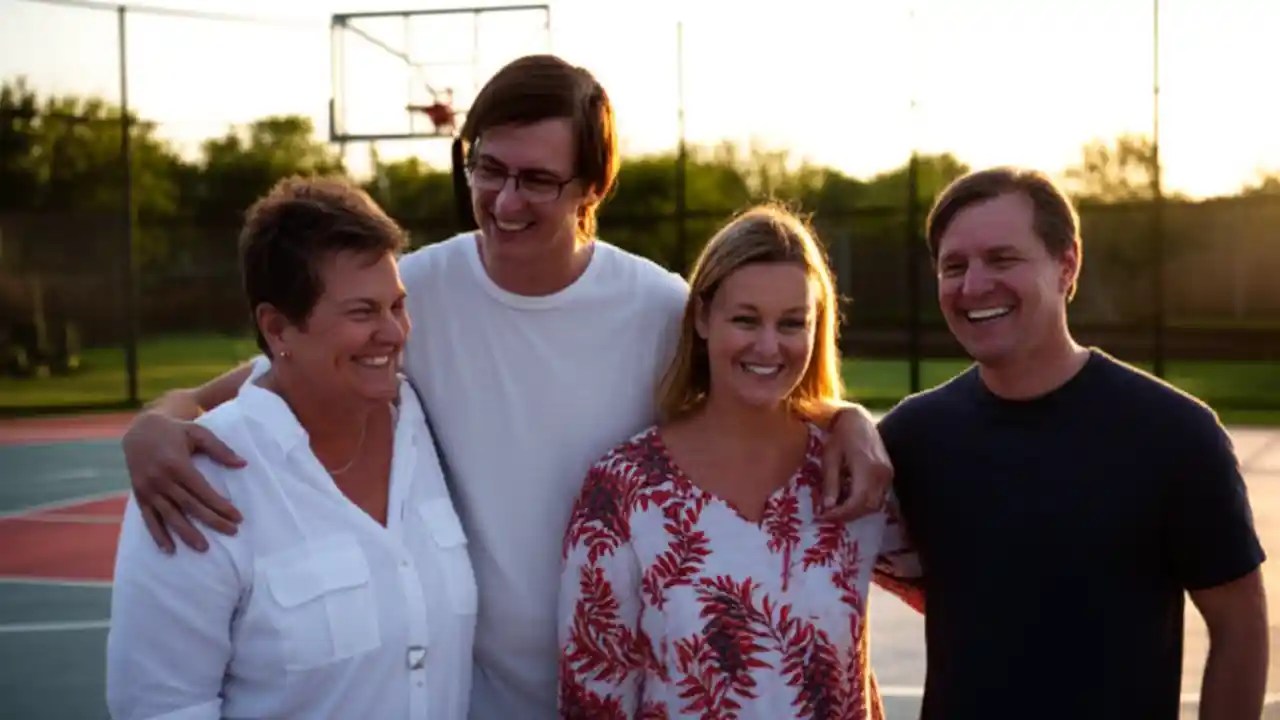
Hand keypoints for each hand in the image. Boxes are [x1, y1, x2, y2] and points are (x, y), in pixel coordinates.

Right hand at [122, 410, 245, 552]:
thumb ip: (220, 449)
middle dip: (212, 521)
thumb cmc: (174, 431)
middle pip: (190, 506)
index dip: (220, 505)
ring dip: (186, 533)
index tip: (237, 517)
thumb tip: (243, 464)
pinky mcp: (139, 495)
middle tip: (231, 532)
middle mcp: (161, 480)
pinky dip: (158, 535)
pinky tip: (170, 549)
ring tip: (203, 548)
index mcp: (177, 465)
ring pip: (170, 516)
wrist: (139, 429)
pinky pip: (149, 518)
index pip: (203, 491)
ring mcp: (148, 490)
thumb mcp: (198, 433)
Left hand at [818, 405, 892, 521]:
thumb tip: (828, 507)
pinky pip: (879, 496)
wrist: (857, 419)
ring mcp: (888, 474)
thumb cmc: (840, 436)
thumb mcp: (830, 458)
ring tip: (837, 509)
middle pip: (868, 506)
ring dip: (857, 511)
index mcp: (867, 468)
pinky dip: (864, 503)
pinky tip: (849, 500)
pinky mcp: (889, 473)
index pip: (857, 501)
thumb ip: (830, 483)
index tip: (823, 516)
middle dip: (848, 515)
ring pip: (875, 504)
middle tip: (828, 515)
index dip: (841, 513)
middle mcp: (882, 474)